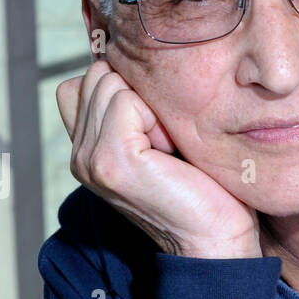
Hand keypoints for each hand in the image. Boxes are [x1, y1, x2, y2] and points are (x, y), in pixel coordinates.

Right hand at [57, 59, 261, 257]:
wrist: (218, 239)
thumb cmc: (203, 188)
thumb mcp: (161, 138)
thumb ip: (134, 107)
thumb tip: (135, 59)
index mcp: (87, 147)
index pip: (85, 80)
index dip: (127, 88)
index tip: (159, 129)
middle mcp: (80, 154)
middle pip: (99, 74)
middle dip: (141, 95)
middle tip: (168, 144)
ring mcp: (90, 158)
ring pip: (111, 81)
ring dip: (151, 107)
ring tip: (169, 150)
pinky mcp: (110, 161)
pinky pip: (126, 99)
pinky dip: (156, 117)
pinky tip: (170, 154)